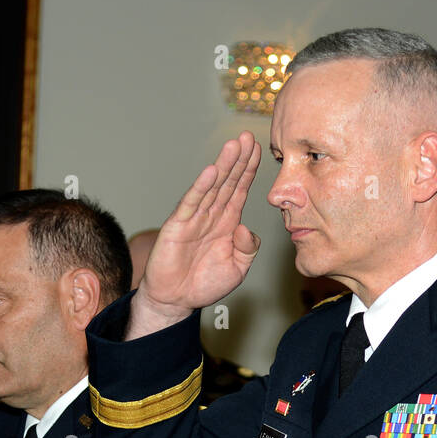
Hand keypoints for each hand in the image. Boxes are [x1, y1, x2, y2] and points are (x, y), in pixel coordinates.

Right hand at [127, 131, 261, 337]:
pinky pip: (192, 203)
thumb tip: (247, 228)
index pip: (240, 189)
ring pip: (212, 187)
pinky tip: (211, 172)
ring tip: (234, 145)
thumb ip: (248, 249)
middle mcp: (211, 215)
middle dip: (239, 159)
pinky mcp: (178, 226)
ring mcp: (194, 218)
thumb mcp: (238, 268)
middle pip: (227, 181)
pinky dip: (201, 187)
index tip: (259, 149)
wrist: (177, 300)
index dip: (249, 169)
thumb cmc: (205, 284)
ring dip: (223, 165)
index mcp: (227, 222)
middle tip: (249, 136)